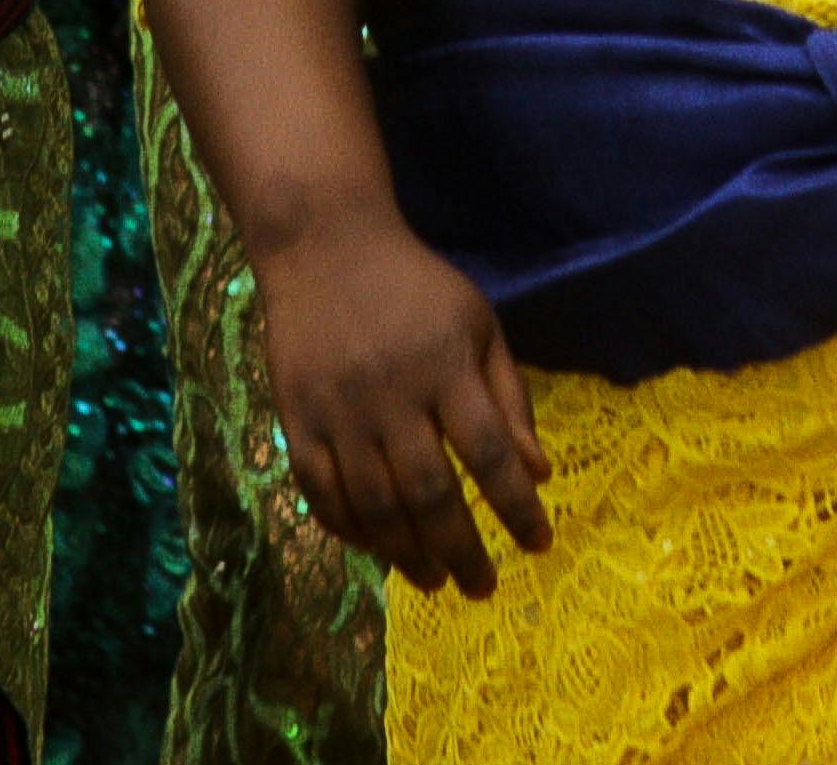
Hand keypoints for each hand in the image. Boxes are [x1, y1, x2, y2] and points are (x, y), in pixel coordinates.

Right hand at [255, 202, 550, 594]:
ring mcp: (339, 411)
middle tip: (483, 589)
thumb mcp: (478, 323)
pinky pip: (322, 495)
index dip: (517, 508)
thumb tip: (540, 474)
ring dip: (408, 555)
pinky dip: (351, 532)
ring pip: (375, 506)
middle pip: (430, 493)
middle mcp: (392, 394)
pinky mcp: (297, 421)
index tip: (540, 545)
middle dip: (462, 551)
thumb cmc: (415, 287)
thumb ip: (509, 398)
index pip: (490, 453)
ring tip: (436, 581)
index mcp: (446, 365)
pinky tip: (379, 551)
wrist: (325, 248)